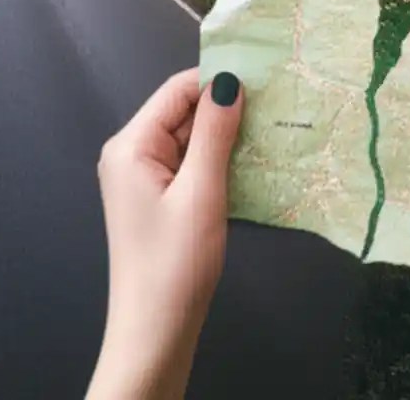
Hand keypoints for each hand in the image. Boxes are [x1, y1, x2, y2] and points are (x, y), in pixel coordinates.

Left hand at [87, 69, 243, 399]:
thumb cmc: (175, 262)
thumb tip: (230, 81)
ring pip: (192, 139)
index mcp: (131, 145)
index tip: (267, 80)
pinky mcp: (159, 199)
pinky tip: (254, 164)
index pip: (177, 90)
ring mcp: (144, 178)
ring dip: (228, 137)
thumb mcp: (200, 191)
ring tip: (275, 131)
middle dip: (227, 109)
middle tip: (279, 106)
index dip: (219, 80)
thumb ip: (215, 133)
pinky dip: (220, 162)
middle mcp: (131, 154)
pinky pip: (192, 165)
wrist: (156, 329)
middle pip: (183, 112)